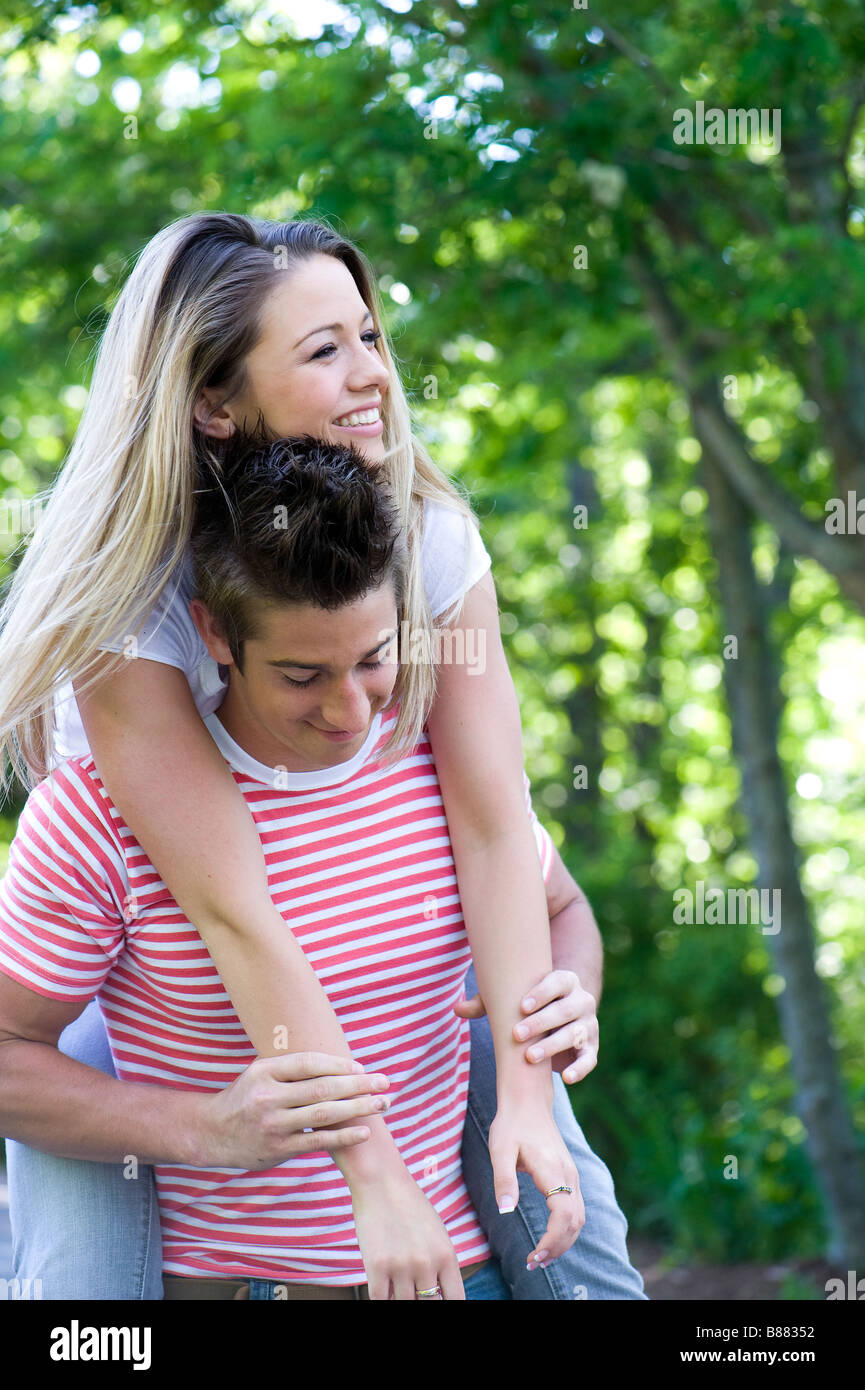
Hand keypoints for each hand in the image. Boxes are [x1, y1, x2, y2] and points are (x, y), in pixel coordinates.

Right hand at [195, 1052, 390, 1169]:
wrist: (211, 1132)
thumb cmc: (246, 1096)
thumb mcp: (260, 1072)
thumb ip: (291, 1067)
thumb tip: (337, 1059)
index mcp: (265, 1071)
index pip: (309, 1063)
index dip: (339, 1065)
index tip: (363, 1068)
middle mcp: (268, 1096)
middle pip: (323, 1088)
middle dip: (359, 1086)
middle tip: (385, 1083)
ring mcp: (273, 1124)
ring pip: (324, 1114)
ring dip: (358, 1109)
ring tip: (381, 1104)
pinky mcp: (278, 1149)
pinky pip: (317, 1141)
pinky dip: (343, 1136)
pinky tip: (364, 1131)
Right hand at [351, 1169, 464, 1299]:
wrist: (381, 1182)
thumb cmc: (410, 1204)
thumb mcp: (437, 1232)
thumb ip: (440, 1263)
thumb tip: (439, 1293)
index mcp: (446, 1255)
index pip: (455, 1299)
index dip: (448, 1305)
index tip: (438, 1300)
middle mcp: (426, 1263)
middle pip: (428, 1304)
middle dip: (422, 1300)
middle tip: (414, 1287)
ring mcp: (401, 1266)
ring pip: (403, 1304)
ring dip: (400, 1296)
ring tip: (397, 1282)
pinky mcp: (376, 1266)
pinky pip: (379, 1299)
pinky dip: (382, 1297)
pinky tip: (383, 1286)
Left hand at [455, 969, 598, 1083]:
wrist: (562, 1017)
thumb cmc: (531, 1005)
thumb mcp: (513, 999)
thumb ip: (488, 1002)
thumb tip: (456, 1008)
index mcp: (565, 981)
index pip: (557, 982)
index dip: (541, 992)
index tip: (521, 1006)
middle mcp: (582, 1000)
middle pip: (565, 1009)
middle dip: (541, 1022)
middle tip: (517, 1034)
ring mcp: (589, 1024)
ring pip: (576, 1033)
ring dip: (553, 1045)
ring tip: (530, 1056)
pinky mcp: (592, 1047)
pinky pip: (590, 1058)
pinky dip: (580, 1068)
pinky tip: (566, 1078)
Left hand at [488, 1092, 584, 1265]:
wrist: (528, 1100)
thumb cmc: (511, 1124)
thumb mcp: (499, 1149)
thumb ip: (504, 1180)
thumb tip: (506, 1211)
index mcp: (552, 1170)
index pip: (562, 1216)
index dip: (551, 1241)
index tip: (533, 1255)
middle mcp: (568, 1175)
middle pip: (574, 1222)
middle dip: (557, 1247)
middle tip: (533, 1262)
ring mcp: (572, 1175)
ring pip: (579, 1217)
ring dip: (563, 1241)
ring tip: (540, 1256)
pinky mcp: (569, 1175)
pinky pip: (576, 1208)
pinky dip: (567, 1229)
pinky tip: (549, 1237)